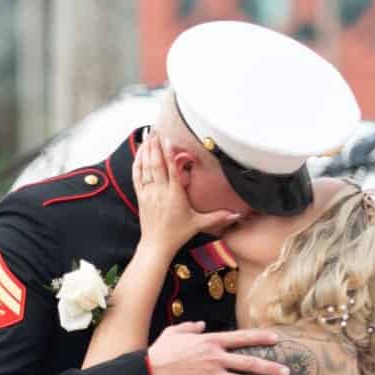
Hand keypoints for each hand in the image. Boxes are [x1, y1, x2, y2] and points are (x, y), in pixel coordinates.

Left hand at [133, 133, 240, 253]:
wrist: (156, 245)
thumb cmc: (177, 234)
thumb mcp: (199, 223)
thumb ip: (218, 217)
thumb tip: (236, 214)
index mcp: (174, 196)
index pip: (172, 171)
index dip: (170, 154)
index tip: (168, 140)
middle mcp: (160, 192)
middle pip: (156, 164)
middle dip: (156, 146)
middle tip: (157, 130)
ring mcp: (148, 193)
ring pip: (145, 167)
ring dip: (146, 150)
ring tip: (148, 134)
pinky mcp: (141, 195)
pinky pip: (137, 175)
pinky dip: (137, 161)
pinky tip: (139, 151)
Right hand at [148, 323, 287, 374]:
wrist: (151, 372)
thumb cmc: (161, 352)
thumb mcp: (174, 333)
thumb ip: (190, 328)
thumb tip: (200, 325)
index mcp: (211, 341)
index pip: (242, 338)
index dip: (260, 337)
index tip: (276, 338)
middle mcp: (217, 357)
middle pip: (250, 362)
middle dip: (270, 367)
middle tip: (286, 371)